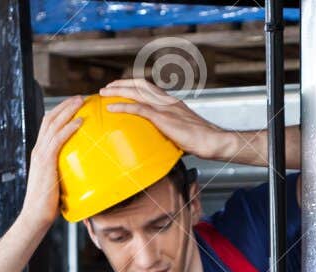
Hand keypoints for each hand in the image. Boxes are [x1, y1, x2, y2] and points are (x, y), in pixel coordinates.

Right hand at [20, 96, 84, 231]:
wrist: (34, 216)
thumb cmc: (47, 206)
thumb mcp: (57, 184)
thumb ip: (66, 173)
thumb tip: (83, 174)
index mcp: (39, 153)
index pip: (47, 126)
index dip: (60, 113)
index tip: (73, 106)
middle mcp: (38, 150)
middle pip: (50, 118)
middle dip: (65, 105)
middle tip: (80, 97)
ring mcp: (40, 155)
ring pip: (54, 124)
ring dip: (68, 110)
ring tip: (81, 102)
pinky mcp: (46, 162)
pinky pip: (58, 139)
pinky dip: (69, 128)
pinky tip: (80, 122)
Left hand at [100, 78, 259, 165]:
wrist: (211, 140)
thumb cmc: (199, 140)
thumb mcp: (180, 131)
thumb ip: (168, 131)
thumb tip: (159, 142)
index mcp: (170, 101)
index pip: (148, 87)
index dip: (133, 85)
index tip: (120, 88)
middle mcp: (166, 100)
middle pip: (139, 85)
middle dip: (121, 84)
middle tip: (106, 88)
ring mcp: (165, 107)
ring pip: (137, 92)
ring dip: (118, 91)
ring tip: (104, 93)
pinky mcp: (163, 118)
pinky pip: (139, 109)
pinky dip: (123, 107)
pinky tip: (112, 108)